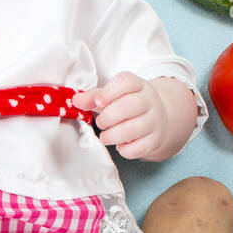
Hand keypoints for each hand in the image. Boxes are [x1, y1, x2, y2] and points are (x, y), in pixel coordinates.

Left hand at [72, 72, 192, 159]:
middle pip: (130, 106)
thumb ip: (93, 98)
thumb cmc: (127, 105)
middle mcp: (149, 100)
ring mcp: (155, 120)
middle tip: (100, 123)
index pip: (126, 82)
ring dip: (114, 135)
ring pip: (136, 128)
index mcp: (137, 85)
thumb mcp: (112, 96)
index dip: (109, 92)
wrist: (156, 117)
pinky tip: (120, 146)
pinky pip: (141, 147)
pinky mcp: (156, 139)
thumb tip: (76, 100)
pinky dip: (126, 150)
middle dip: (109, 117)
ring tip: (105, 137)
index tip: (98, 103)